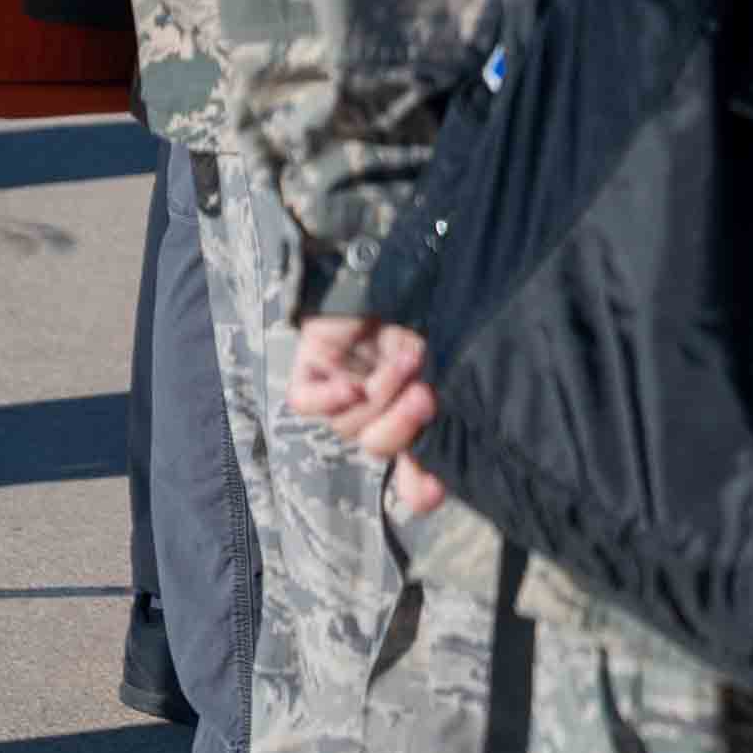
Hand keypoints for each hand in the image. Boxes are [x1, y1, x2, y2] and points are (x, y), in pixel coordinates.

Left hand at [294, 316, 443, 510]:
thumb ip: (441, 422)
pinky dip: (327, 399)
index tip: (430, 491)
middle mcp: (374, 406)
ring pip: (346, 424)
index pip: (410, 467)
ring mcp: (339, 388)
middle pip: (374, 445)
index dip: (416, 484)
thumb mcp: (447, 367)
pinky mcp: (310, 369)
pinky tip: (350, 385)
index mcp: (411, 411)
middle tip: (423, 396)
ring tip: (404, 358)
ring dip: (379, 394)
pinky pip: (304, 403)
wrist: (403, 262)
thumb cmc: (434, 312)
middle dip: (399, 425)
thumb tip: (434, 488)